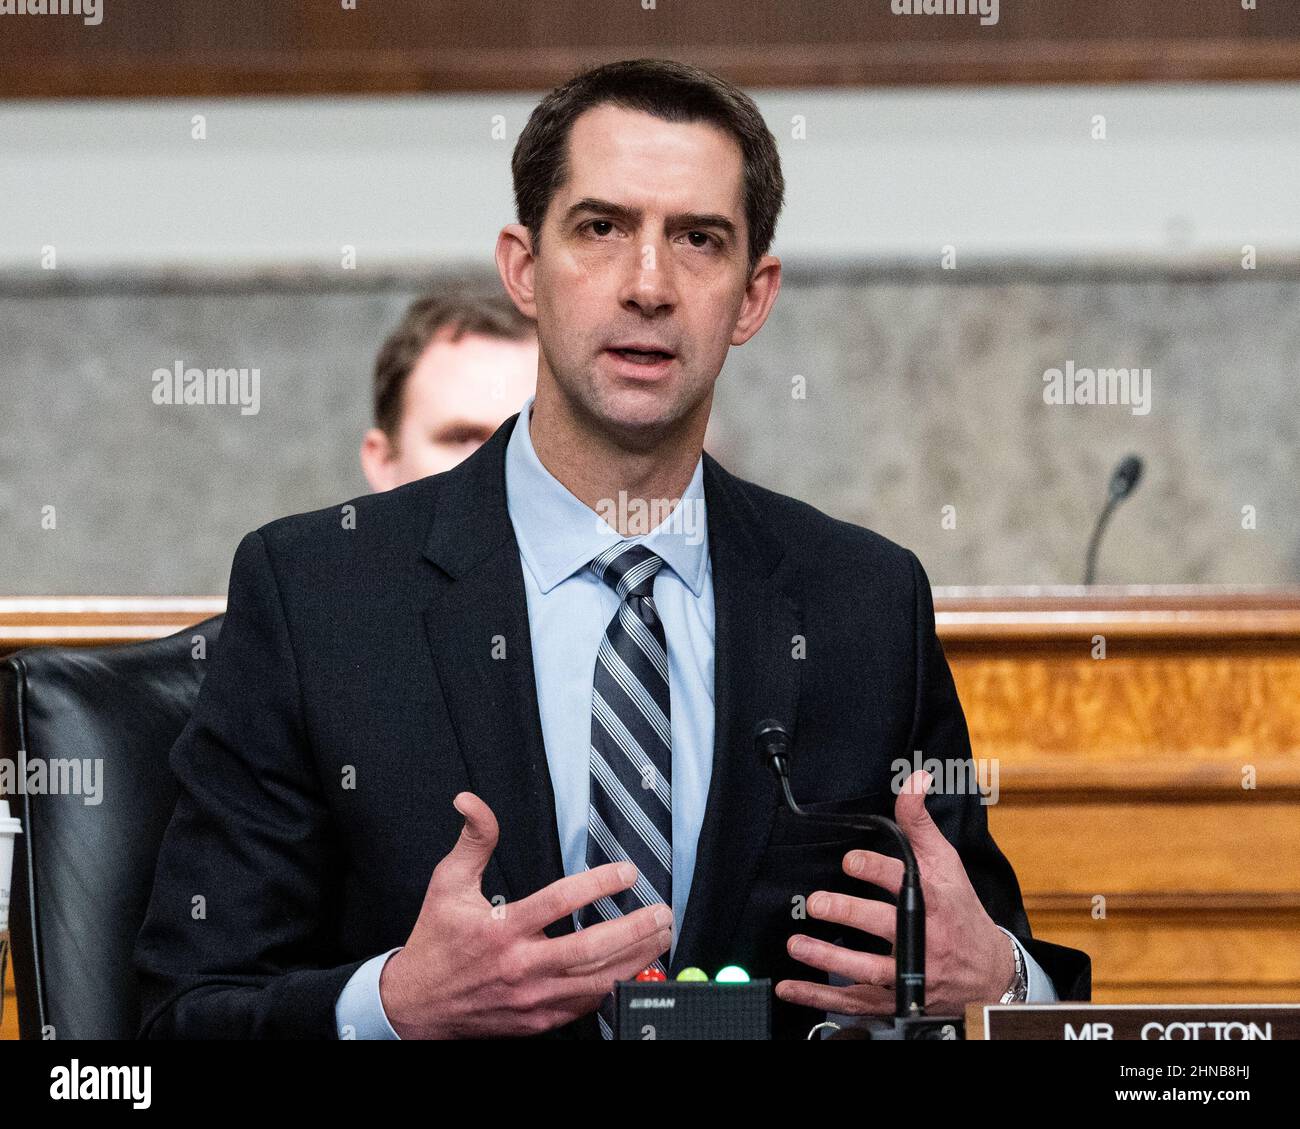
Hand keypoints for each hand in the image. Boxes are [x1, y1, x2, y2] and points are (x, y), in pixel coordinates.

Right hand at [379, 791, 672, 1037]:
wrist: (415, 1006)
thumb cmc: (434, 943)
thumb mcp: (447, 883)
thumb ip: (473, 840)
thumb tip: (471, 802)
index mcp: (500, 929)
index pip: (560, 902)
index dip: (599, 884)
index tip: (627, 872)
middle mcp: (520, 966)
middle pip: (590, 948)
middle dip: (634, 929)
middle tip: (661, 912)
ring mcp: (531, 997)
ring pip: (595, 981)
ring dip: (634, 959)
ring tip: (659, 938)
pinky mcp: (537, 1020)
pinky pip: (584, 1006)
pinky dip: (613, 988)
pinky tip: (633, 971)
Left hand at [775, 769, 1015, 1016]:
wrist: (988, 973)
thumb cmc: (961, 912)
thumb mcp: (946, 863)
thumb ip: (920, 823)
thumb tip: (913, 779)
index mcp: (934, 900)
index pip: (905, 880)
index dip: (875, 868)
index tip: (850, 860)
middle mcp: (922, 938)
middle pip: (883, 924)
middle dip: (848, 913)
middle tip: (817, 902)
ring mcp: (909, 973)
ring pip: (866, 969)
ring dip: (828, 958)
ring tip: (797, 944)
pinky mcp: (895, 999)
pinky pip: (854, 1000)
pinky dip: (820, 996)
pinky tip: (791, 987)